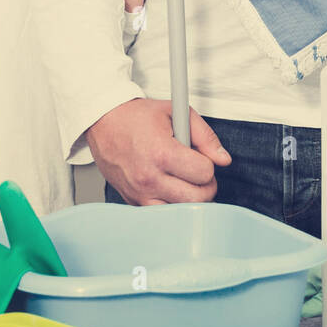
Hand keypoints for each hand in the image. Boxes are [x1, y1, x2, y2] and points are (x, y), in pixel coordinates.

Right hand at [87, 97, 230, 204]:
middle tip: (198, 172)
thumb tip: (223, 159)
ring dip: (189, 198)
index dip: (209, 164)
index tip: (201, 157)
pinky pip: (162, 213)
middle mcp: (149, 177)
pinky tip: (169, 187)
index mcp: (161, 153)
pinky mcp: (132, 201)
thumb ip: (205, 136)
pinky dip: (171, 204)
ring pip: (181, 211)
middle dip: (205, 185)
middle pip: (197, 198)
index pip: (204, 173)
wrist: (103, 122)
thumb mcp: (176, 113)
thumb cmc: (136, 116)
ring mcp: (139, 193)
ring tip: (184, 180)